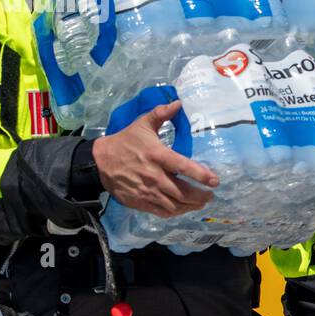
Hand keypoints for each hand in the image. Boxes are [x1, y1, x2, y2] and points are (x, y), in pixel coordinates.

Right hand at [93, 101, 218, 217]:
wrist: (99, 161)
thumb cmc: (125, 141)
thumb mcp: (141, 124)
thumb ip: (160, 113)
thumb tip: (178, 103)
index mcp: (157, 155)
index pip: (183, 167)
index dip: (201, 175)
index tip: (215, 180)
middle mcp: (154, 176)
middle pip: (182, 192)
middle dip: (200, 196)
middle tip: (210, 195)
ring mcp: (147, 191)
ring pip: (174, 205)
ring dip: (191, 206)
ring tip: (201, 202)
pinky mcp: (140, 202)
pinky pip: (162, 212)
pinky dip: (176, 212)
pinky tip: (183, 208)